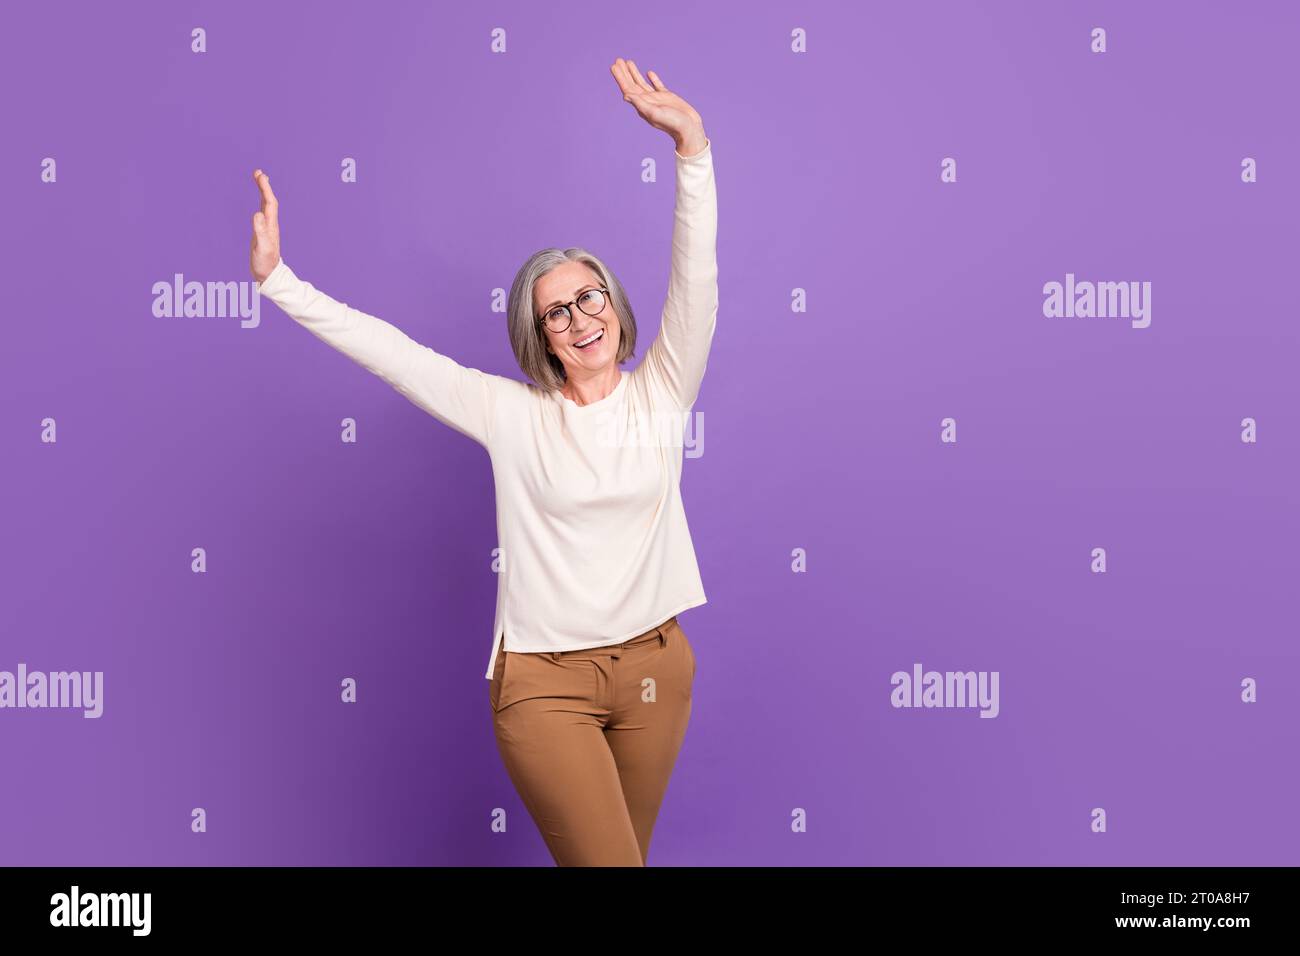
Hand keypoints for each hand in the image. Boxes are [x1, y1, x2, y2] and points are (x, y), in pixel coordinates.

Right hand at [249, 168, 280, 283]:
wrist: (268, 275)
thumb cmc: (264, 263)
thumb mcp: (261, 247)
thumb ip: (259, 231)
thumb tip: (257, 214)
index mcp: (270, 226)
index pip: (269, 203)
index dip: (265, 189)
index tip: (261, 176)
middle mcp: (270, 224)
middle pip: (269, 201)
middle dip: (264, 186)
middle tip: (258, 172)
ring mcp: (266, 228)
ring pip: (266, 206)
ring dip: (263, 192)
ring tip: (259, 180)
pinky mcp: (262, 232)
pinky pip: (262, 213)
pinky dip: (260, 203)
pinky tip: (259, 201)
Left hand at [609, 58, 706, 154]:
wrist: (688, 128)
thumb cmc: (672, 123)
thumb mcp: (654, 113)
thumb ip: (640, 104)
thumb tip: (626, 95)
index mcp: (642, 105)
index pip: (627, 89)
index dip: (620, 77)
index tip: (614, 66)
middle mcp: (647, 101)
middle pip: (632, 84)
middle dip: (624, 73)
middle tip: (618, 60)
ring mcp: (656, 99)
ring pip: (642, 83)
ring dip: (634, 73)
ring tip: (629, 62)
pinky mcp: (667, 97)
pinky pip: (657, 85)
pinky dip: (652, 78)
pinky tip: (649, 73)